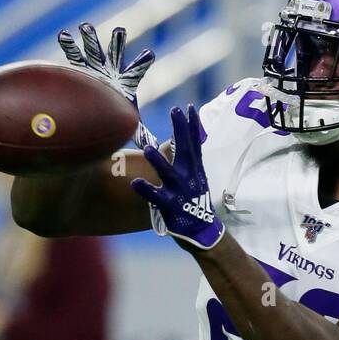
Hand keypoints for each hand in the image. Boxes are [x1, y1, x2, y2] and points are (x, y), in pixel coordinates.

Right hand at [57, 22, 156, 147]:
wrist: (102, 104)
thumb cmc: (118, 111)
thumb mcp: (130, 123)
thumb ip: (142, 134)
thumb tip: (155, 148)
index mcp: (127, 79)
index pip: (138, 70)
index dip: (143, 62)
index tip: (150, 54)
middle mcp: (112, 69)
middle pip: (116, 53)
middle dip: (117, 41)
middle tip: (119, 30)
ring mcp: (96, 66)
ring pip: (93, 50)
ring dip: (89, 38)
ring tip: (85, 27)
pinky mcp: (81, 68)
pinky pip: (73, 55)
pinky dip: (68, 45)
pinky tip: (62, 34)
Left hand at [131, 104, 223, 250]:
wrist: (203, 231)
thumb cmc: (196, 202)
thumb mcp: (197, 179)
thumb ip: (191, 160)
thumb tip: (187, 138)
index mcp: (195, 170)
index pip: (195, 144)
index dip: (192, 126)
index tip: (189, 108)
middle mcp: (189, 178)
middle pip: (185, 151)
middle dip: (181, 130)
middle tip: (175, 111)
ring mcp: (180, 192)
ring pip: (169, 174)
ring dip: (159, 161)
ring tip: (148, 149)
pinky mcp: (170, 207)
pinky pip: (156, 197)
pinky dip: (146, 190)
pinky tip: (135, 182)